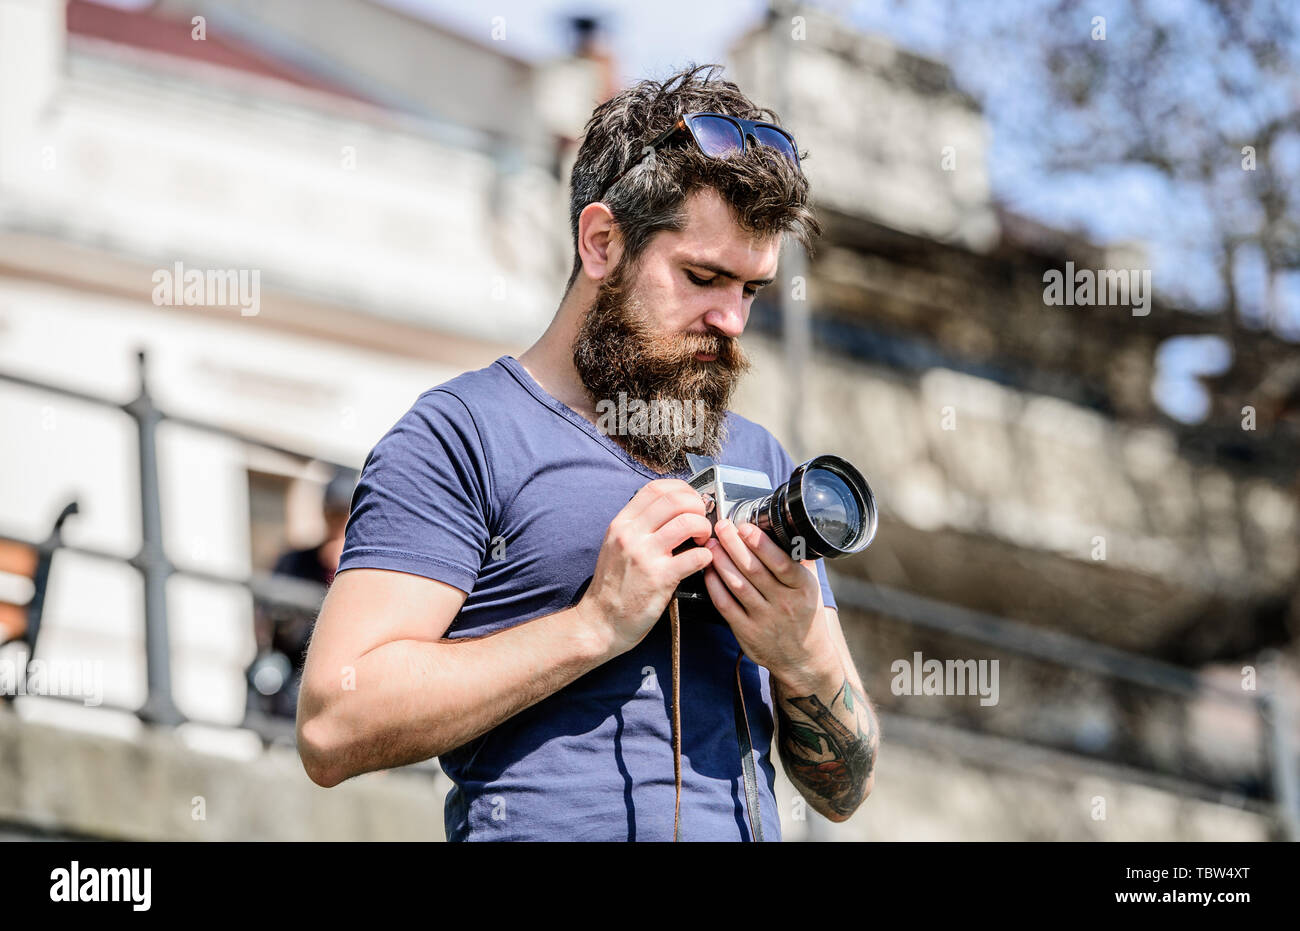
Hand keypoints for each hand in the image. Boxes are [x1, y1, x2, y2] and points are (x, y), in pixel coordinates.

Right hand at [577, 479, 714, 654]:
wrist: (601, 622)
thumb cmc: (614, 586)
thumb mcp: (617, 545)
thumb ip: (640, 527)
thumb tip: (673, 510)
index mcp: (621, 523)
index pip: (656, 488)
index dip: (681, 489)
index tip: (691, 501)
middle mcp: (631, 535)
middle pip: (676, 500)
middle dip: (697, 506)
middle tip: (701, 521)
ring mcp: (644, 555)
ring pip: (688, 523)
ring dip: (704, 528)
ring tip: (701, 541)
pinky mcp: (659, 578)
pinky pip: (695, 556)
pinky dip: (706, 556)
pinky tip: (701, 562)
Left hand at [703, 518, 835, 686]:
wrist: (804, 660)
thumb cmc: (805, 616)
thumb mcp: (811, 587)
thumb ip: (800, 559)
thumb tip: (789, 529)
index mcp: (802, 588)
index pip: (781, 563)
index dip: (761, 544)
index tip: (745, 527)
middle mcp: (784, 603)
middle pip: (754, 570)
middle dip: (734, 545)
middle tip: (721, 527)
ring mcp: (764, 619)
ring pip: (737, 585)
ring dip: (721, 562)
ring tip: (712, 545)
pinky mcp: (746, 632)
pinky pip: (726, 605)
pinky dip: (715, 586)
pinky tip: (709, 571)